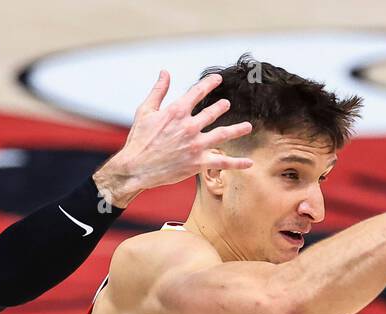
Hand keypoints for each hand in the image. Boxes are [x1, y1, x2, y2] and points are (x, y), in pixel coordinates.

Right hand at [94, 71, 253, 207]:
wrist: (135, 168)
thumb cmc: (138, 140)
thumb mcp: (145, 111)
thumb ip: (158, 91)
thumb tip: (165, 72)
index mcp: (177, 111)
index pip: (198, 92)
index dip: (209, 83)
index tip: (218, 79)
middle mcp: (190, 126)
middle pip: (213, 112)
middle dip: (221, 107)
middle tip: (226, 104)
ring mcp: (196, 145)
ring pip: (223, 134)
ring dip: (237, 130)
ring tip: (247, 127)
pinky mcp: (198, 163)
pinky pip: (222, 162)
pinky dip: (237, 163)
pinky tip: (249, 162)